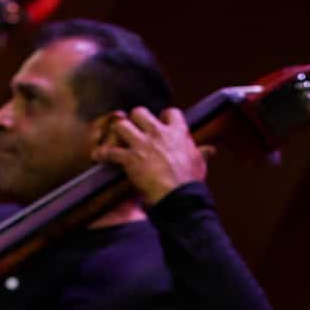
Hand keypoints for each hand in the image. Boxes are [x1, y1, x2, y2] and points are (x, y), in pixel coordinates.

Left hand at [92, 107, 211, 204]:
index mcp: (178, 133)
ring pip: (121, 125)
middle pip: (140, 112)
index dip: (163, 117)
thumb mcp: (199, 165)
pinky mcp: (130, 158)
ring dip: (116, 132)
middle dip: (134, 120)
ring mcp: (143, 145)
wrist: (179, 198)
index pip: (170, 112)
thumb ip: (201, 154)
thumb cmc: (191, 183)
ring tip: (115, 140)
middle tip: (134, 131)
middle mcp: (159, 133)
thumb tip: (210, 150)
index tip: (161, 124)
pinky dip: (103, 154)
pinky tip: (99, 156)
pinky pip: (110, 151)